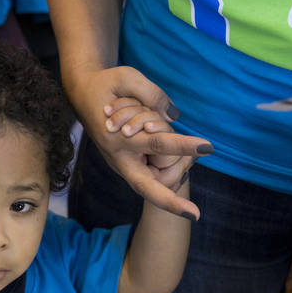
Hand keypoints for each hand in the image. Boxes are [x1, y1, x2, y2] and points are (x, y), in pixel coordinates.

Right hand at [67, 65, 210, 218]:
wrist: (83, 95)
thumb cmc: (106, 85)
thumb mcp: (127, 77)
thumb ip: (153, 95)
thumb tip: (174, 117)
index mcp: (115, 137)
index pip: (155, 142)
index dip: (182, 145)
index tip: (208, 147)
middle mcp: (118, 158)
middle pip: (147, 186)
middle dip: (170, 202)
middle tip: (195, 215)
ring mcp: (122, 165)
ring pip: (154, 179)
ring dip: (172, 163)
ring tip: (178, 139)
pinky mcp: (129, 164)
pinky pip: (152, 171)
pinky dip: (167, 159)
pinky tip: (178, 148)